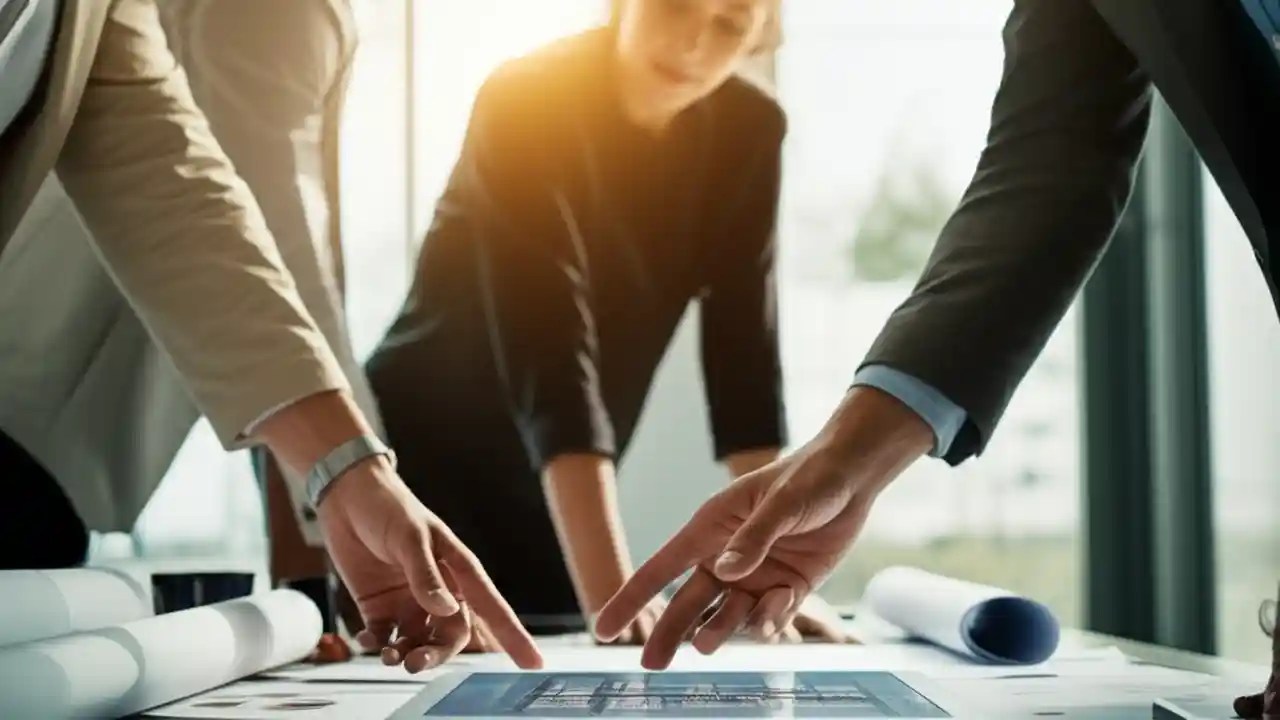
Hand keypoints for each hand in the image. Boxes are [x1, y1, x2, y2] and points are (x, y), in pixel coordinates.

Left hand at [316, 458, 542, 672]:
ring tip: (389, 655)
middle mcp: (438, 591)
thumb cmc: (388, 505)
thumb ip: (426, 575)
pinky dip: (378, 645)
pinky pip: (384, 637)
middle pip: (450, 636)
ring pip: (417, 642)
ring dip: (405, 654)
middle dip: (437, 654)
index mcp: (458, 570)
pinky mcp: (379, 606)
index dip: (514, 636)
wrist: (346, 494)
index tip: (534, 663)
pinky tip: (369, 641)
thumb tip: (445, 610)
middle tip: (416, 663)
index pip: (493, 608)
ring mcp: (408, 600)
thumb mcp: (410, 537)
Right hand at [595, 388, 929, 668]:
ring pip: (729, 614)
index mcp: (711, 527)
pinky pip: (771, 615)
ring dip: (719, 630)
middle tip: (651, 664)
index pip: (661, 567)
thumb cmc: (808, 477)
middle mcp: (727, 555)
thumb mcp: (780, 504)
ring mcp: (757, 574)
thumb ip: (753, 539)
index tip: (603, 628)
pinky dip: (770, 620)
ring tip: (708, 645)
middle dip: (669, 632)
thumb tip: (723, 572)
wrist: (851, 476)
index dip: (631, 598)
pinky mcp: (788, 586)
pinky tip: (775, 611)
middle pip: (689, 602)